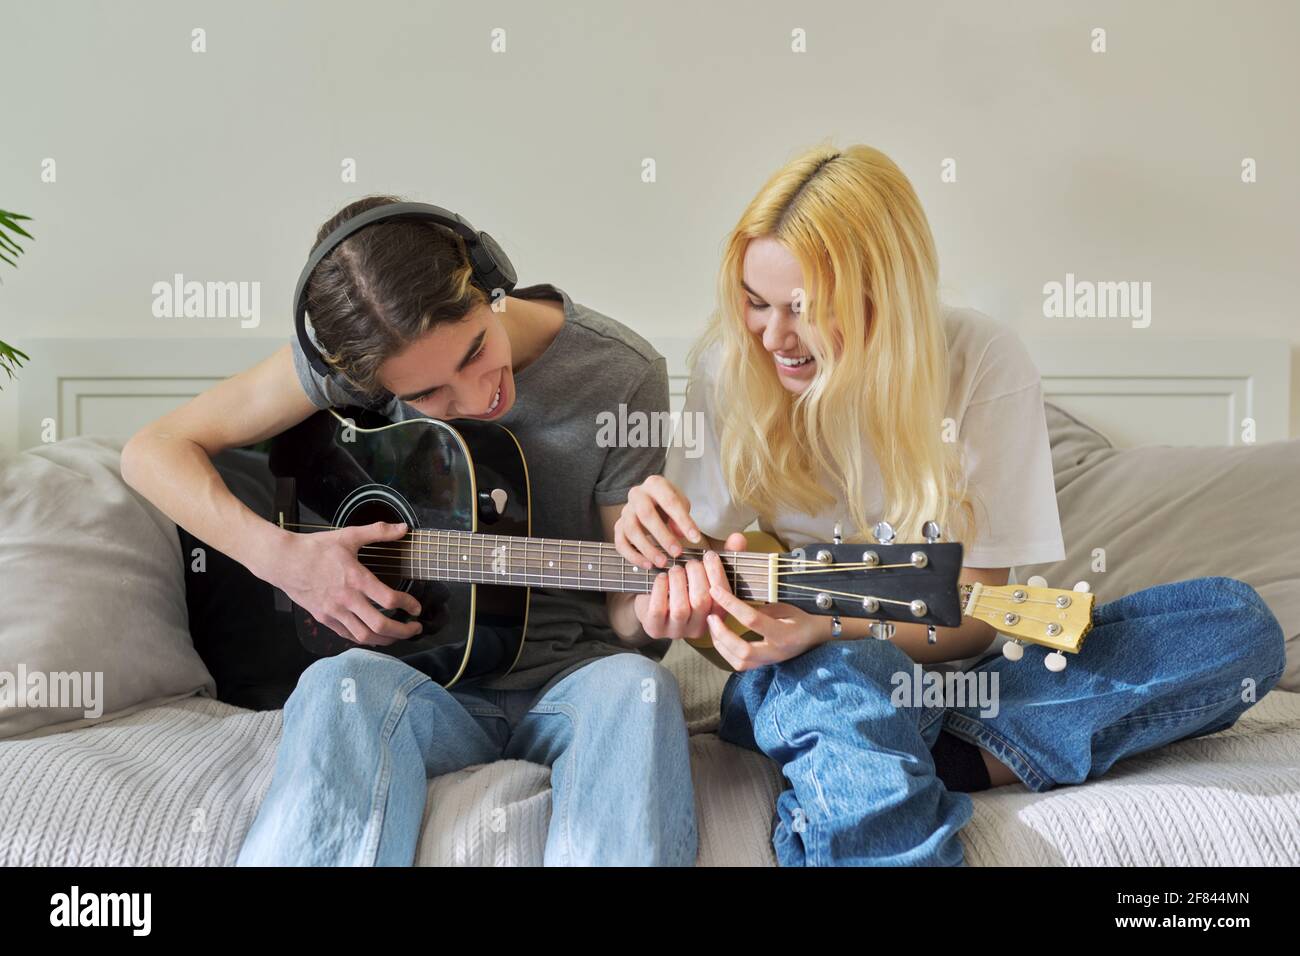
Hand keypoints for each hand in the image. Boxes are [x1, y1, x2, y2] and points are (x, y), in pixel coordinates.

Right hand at [270, 520, 423, 646]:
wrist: (283, 561)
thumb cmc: (316, 548)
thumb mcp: (349, 535)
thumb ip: (378, 532)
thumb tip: (402, 528)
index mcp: (356, 579)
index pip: (389, 599)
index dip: (408, 605)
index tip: (417, 608)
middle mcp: (347, 599)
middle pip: (380, 625)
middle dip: (403, 631)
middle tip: (415, 628)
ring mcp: (334, 612)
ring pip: (364, 636)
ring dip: (385, 639)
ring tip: (397, 635)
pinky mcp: (323, 618)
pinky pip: (347, 635)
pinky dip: (363, 638)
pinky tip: (372, 635)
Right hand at [614, 475, 703, 569]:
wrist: (649, 499)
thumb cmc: (667, 502)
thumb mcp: (680, 502)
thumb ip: (682, 516)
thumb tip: (679, 534)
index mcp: (655, 484)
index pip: (670, 501)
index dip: (683, 521)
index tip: (695, 538)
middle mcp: (636, 495)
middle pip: (646, 515)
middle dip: (663, 536)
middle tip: (677, 552)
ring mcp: (625, 511)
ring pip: (631, 530)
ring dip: (648, 549)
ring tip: (663, 562)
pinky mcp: (619, 526)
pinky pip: (621, 543)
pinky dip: (633, 556)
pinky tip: (648, 564)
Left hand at [632, 533, 748, 639]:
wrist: (653, 601)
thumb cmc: (685, 584)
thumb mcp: (706, 571)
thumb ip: (725, 555)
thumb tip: (738, 537)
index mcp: (716, 616)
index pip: (723, 599)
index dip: (717, 575)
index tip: (710, 555)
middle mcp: (699, 628)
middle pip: (701, 602)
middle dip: (696, 576)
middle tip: (691, 562)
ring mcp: (676, 631)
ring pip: (680, 608)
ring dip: (678, 582)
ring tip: (676, 569)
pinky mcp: (655, 629)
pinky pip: (658, 610)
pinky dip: (660, 589)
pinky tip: (661, 577)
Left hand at [705, 585, 826, 669]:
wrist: (818, 637)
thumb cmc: (803, 618)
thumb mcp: (786, 606)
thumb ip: (763, 608)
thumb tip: (737, 606)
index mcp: (785, 634)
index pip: (752, 619)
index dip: (731, 604)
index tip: (716, 591)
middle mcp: (777, 652)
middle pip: (742, 651)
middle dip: (721, 634)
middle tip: (711, 616)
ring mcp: (770, 662)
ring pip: (739, 662)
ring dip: (721, 645)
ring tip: (713, 626)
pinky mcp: (764, 665)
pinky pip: (741, 664)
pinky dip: (726, 652)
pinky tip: (720, 638)